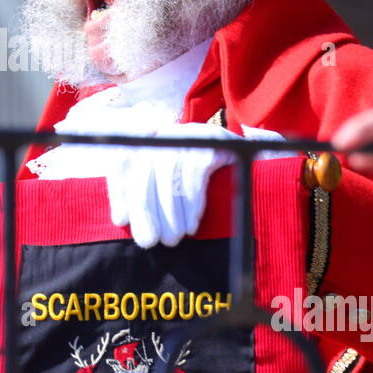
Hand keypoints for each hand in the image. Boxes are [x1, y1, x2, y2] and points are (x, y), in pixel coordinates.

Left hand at [106, 122, 285, 248]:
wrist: (252, 161)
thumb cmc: (203, 182)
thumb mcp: (170, 185)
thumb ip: (148, 195)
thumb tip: (122, 220)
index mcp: (149, 139)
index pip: (124, 159)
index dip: (120, 190)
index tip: (121, 220)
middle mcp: (166, 131)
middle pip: (145, 166)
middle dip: (144, 207)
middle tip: (148, 241)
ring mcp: (189, 133)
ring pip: (169, 170)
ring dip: (170, 211)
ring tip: (173, 239)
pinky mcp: (213, 138)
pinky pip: (197, 171)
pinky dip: (192, 202)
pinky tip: (193, 224)